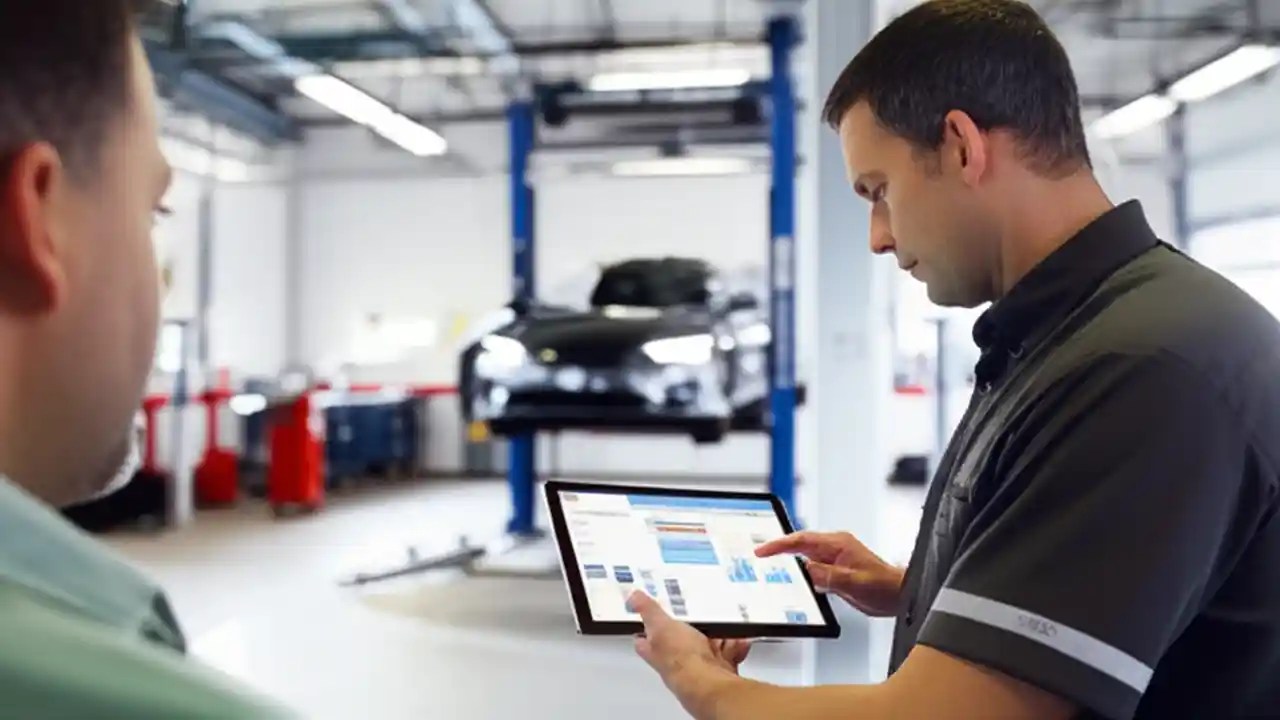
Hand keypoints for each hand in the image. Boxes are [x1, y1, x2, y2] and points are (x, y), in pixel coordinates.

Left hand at [629, 591, 748, 716]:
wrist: (710, 683)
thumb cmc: (681, 659)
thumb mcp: (661, 626)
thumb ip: (648, 611)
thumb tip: (634, 598)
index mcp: (657, 650)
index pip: (646, 639)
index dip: (648, 627)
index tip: (652, 613)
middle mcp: (677, 661)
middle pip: (683, 640)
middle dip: (695, 626)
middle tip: (701, 614)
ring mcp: (698, 667)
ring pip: (709, 645)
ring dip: (720, 635)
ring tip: (724, 626)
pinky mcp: (719, 671)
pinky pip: (729, 653)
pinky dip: (735, 645)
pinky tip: (739, 639)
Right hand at [755, 531, 903, 616]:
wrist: (898, 595)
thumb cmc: (884, 586)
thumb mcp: (854, 582)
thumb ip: (829, 576)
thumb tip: (807, 570)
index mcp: (838, 544)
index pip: (802, 540)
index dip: (779, 545)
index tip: (763, 550)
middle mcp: (835, 548)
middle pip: (800, 544)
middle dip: (779, 547)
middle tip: (759, 553)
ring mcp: (835, 558)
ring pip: (805, 555)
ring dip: (788, 559)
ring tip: (769, 562)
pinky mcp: (836, 570)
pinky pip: (812, 567)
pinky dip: (800, 570)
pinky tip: (793, 578)